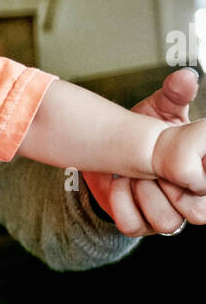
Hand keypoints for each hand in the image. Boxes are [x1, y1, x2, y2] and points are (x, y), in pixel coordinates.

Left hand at [82, 68, 205, 235]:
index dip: (199, 178)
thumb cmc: (144, 133)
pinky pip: (134, 226)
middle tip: (154, 169)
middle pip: (200, 214)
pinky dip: (121, 202)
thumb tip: (186, 77)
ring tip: (132, 173)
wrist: (107, 156)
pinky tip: (118, 183)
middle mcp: (192, 198)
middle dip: (173, 189)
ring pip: (167, 222)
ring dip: (144, 194)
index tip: (186, 166)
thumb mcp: (160, 110)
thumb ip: (175, 95)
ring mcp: (169, 215)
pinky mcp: (141, 226)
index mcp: (203, 172)